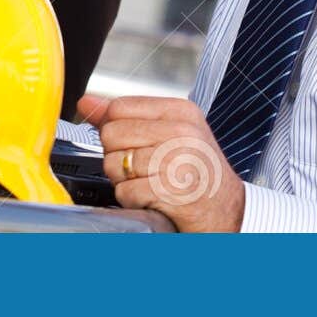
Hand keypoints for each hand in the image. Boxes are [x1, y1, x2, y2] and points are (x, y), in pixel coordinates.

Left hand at [79, 94, 244, 231]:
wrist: (230, 214)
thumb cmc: (200, 173)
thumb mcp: (171, 134)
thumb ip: (127, 117)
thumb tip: (86, 102)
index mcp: (180, 111)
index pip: (118, 107)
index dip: (115, 129)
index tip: (133, 143)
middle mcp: (181, 131)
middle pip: (111, 134)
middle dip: (117, 157)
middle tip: (142, 168)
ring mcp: (176, 160)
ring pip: (113, 164)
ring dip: (125, 181)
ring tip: (150, 183)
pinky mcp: (169, 190)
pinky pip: (124, 192)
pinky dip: (132, 201)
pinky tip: (153, 199)